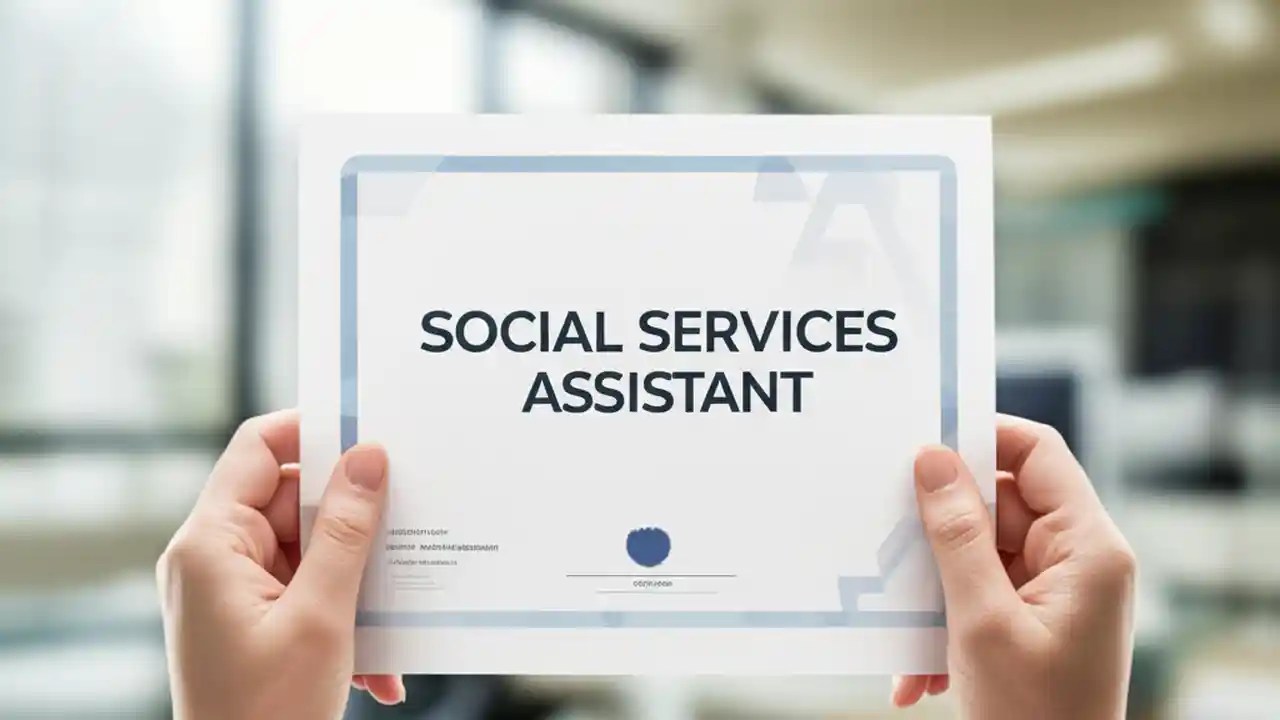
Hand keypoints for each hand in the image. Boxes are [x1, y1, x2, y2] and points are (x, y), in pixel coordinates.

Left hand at [157, 410, 404, 718]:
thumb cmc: (265, 715)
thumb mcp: (321, 616)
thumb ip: (347, 532)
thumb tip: (368, 457)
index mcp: (210, 543)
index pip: (257, 448)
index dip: (312, 431)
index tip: (370, 433)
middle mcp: (213, 559)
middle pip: (294, 502)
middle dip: (354, 525)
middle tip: (405, 534)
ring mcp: (232, 593)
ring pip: (310, 550)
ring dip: (357, 583)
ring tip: (391, 614)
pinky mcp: (252, 623)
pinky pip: (307, 592)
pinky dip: (346, 619)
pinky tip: (376, 666)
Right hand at [893, 415, 1135, 718]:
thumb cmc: (1034, 716)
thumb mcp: (983, 621)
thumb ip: (956, 535)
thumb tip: (931, 458)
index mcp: (1089, 548)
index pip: (1037, 453)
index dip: (981, 435)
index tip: (921, 437)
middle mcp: (1077, 561)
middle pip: (998, 503)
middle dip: (938, 527)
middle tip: (886, 536)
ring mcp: (1054, 593)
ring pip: (978, 551)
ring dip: (933, 587)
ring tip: (900, 622)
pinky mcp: (1030, 621)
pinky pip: (976, 594)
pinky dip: (941, 623)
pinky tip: (918, 670)